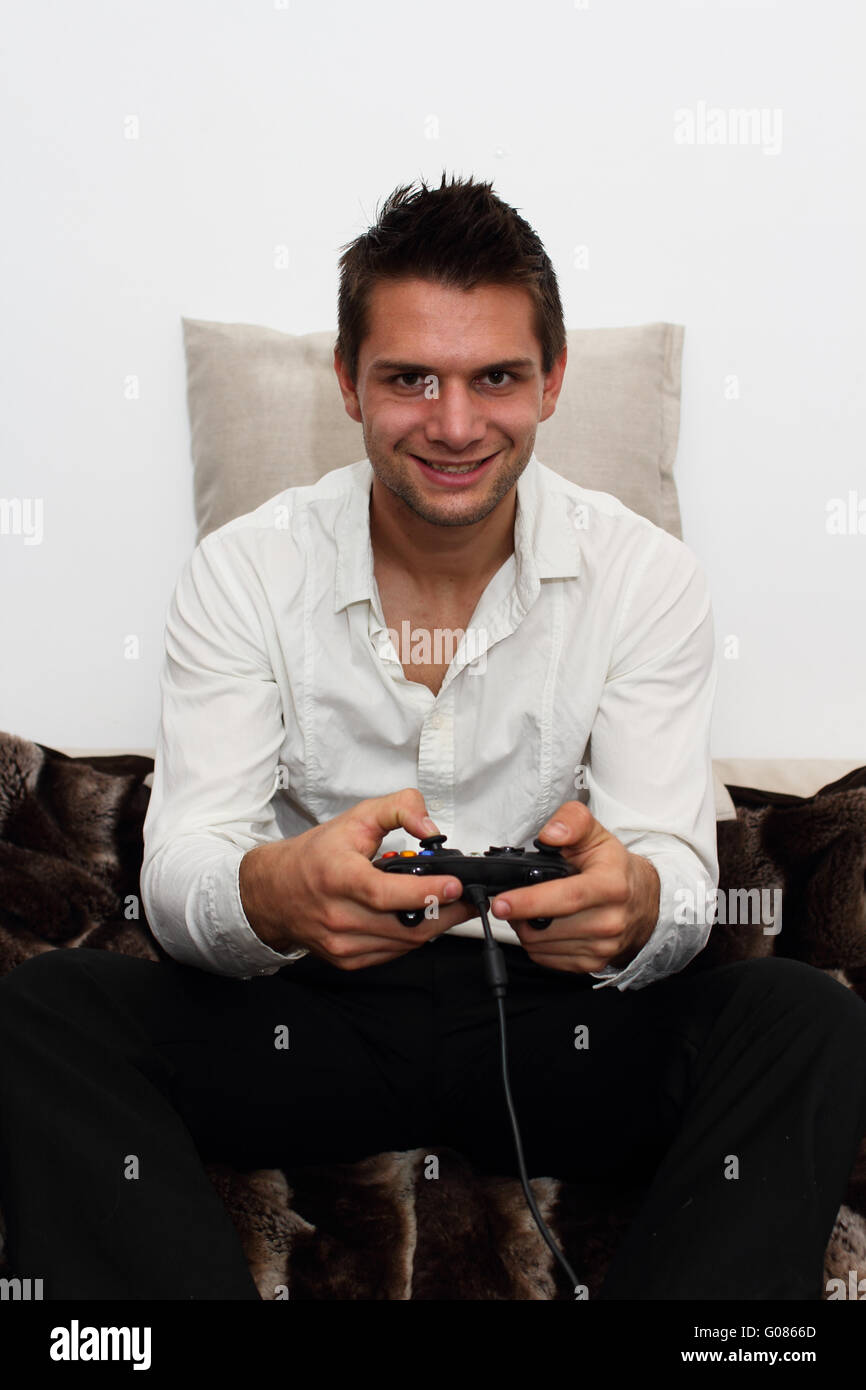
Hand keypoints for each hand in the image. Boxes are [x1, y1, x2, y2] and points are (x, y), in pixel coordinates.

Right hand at [238, 789, 474, 969]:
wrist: (274, 891)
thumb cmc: (315, 855)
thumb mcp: (356, 818)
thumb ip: (398, 809)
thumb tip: (429, 827)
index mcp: (338, 877)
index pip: (387, 893)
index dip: (426, 892)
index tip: (455, 883)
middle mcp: (338, 915)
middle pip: (405, 925)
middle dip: (446, 912)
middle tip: (468, 898)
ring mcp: (342, 943)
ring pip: (405, 943)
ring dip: (435, 926)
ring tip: (451, 906)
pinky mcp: (347, 960)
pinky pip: (392, 953)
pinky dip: (412, 938)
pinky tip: (420, 919)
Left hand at [488, 801, 660, 974]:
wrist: (644, 900)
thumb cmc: (614, 867)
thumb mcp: (596, 833)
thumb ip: (572, 822)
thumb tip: (551, 834)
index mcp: (611, 885)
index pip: (566, 897)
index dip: (530, 902)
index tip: (501, 903)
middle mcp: (610, 920)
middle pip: (547, 927)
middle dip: (518, 915)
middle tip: (509, 900)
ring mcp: (603, 945)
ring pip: (542, 945)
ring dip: (525, 929)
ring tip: (529, 909)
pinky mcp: (594, 963)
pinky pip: (548, 959)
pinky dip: (536, 944)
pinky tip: (542, 926)